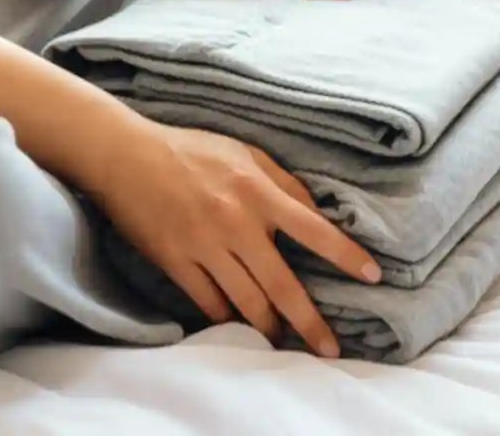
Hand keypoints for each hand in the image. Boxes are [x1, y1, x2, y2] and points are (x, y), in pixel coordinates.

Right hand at [90, 120, 380, 356]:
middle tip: (330, 348)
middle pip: (281, 284)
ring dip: (269, 328)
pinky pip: (209, 302)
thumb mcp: (247, 153)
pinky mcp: (175, 263)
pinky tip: (239, 324)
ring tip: (284, 343)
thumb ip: (284, 184)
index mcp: (258, 192)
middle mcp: (235, 224)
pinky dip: (227, 317)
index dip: (346, 254)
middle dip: (309, 321)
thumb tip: (318, 214)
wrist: (126, 157)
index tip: (373, 276)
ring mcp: (204, 247)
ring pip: (246, 302)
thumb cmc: (193, 151)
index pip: (314, 228)